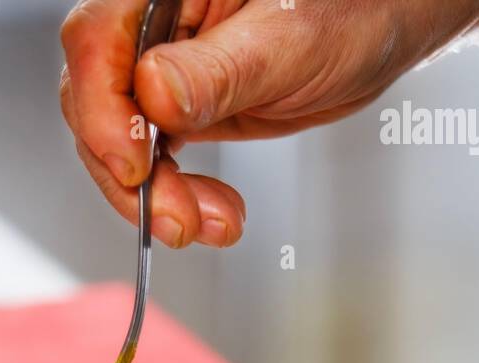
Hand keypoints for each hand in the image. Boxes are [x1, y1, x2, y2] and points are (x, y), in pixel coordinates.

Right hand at [60, 0, 478, 247]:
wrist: (383, 24)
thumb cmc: (351, 5)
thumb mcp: (289, 39)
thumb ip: (219, 70)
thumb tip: (155, 93)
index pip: (96, 42)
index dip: (104, 111)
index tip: (137, 166)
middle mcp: (152, 22)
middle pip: (95, 102)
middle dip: (132, 175)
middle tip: (179, 220)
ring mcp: (158, 68)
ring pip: (118, 143)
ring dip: (155, 200)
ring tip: (212, 225)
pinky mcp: (175, 108)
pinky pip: (150, 162)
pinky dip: (175, 199)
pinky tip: (213, 217)